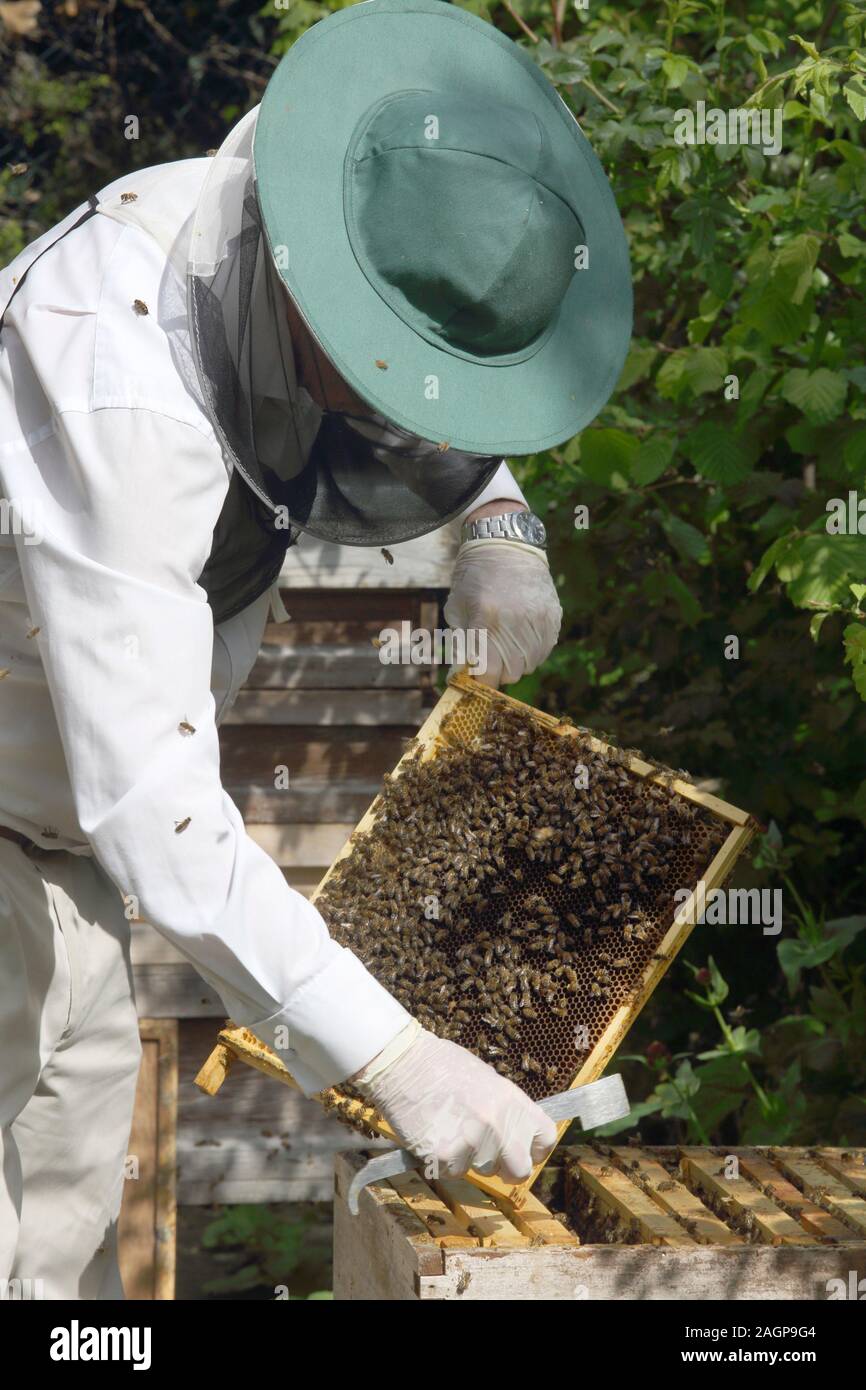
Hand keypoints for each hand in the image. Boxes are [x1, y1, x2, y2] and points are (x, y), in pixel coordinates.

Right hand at [352, 1028, 556, 1182]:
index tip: (523, 1152)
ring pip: (481, 1171)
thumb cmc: (440, 1066)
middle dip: (505, 1169)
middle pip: (520, 1170)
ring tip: (449, 1129)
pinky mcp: (446, 1153)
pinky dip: (441, 1161)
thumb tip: (514, 1132)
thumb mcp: (485, 1078)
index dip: (535, 1150)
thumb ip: (504, 1107)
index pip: (545, 1137)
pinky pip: (451, 1172)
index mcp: (512, 1099)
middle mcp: (498, 1121)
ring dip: (466, 1159)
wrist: (402, 1061)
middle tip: (486, 1158)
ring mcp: (473, 1139)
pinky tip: (433, 1135)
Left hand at [444, 540, 561, 687]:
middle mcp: (516, 622)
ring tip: (505, 640)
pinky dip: (531, 650)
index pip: (488, 673)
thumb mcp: (456, 609)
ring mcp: (539, 621)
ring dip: (515, 661)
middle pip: (510, 673)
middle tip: (489, 655)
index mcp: (487, 620)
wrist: (507, 545)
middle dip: (497, 671)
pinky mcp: (553, 618)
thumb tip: (456, 680)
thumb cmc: (474, 579)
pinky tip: (520, 632)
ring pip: (529, 665)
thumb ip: (459, 646)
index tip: (475, 678)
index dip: (480, 682)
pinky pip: (543, 651)